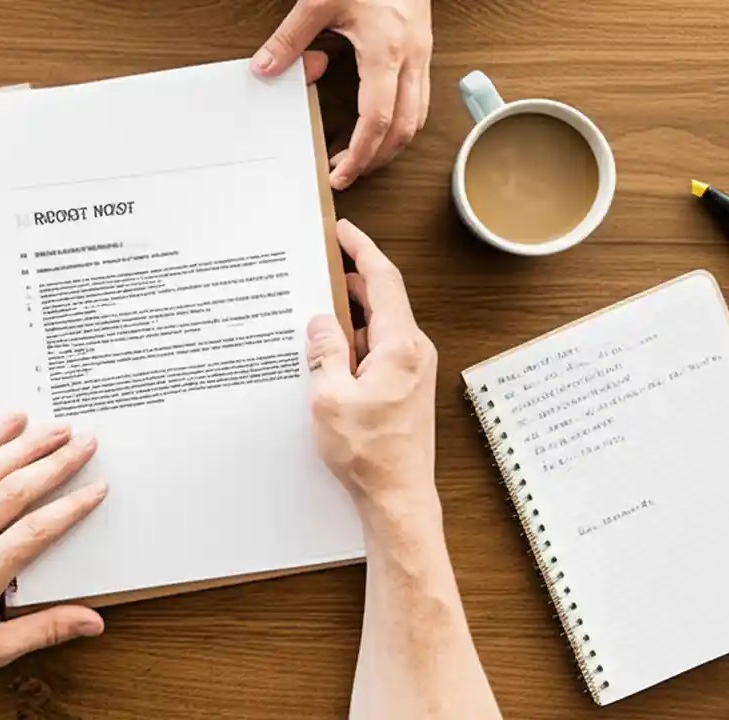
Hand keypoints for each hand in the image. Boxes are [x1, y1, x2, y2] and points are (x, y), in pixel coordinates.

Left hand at [0, 415, 107, 703]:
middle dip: (53, 463)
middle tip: (83, 442)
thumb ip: (46, 630)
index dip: (70, 506)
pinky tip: (1, 428)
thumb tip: (92, 622)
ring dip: (19, 445)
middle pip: (12, 492)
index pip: (34, 532)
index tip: (96, 487)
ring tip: (50, 426)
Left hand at [251, 0, 433, 189]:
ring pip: (417, 119)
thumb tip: (265, 69)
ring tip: (360, 158)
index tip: (339, 174)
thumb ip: (289, 39)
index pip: (376, 120)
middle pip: (403, 130)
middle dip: (375, 160)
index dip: (358, 155)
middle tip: (346, 175)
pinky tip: (379, 127)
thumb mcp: (319, 0)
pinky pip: (420, 101)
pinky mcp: (423, 51)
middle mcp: (410, 58)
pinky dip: (401, 123)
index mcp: (385, 51)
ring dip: (391, 145)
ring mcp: (422, 56)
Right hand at [305, 219, 437, 523]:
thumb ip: (324, 351)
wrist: (398, 497)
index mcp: (400, 345)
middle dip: (349, 279)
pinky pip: (379, 349)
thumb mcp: (330, 397)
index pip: (382, 279)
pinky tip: (329, 353)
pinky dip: (355, 342)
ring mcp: (413, 370)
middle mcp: (414, 352)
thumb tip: (320, 321)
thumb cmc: (368, 453)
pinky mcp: (406, 387)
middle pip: (382, 299)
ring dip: (349, 315)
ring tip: (314, 312)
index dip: (361, 249)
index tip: (343, 230)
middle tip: (318, 265)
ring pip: (378, 326)